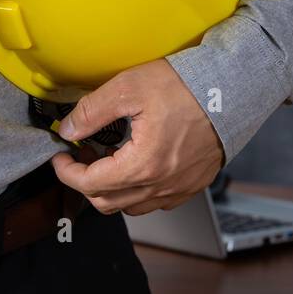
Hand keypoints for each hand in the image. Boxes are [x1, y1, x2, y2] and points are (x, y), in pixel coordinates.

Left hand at [50, 60, 223, 215]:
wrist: (232, 88)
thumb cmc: (187, 87)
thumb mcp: (129, 87)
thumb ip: (92, 112)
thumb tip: (69, 130)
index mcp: (142, 165)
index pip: (89, 184)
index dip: (66, 172)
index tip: (60, 158)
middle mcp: (161, 185)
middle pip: (106, 202)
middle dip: (86, 181)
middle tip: (82, 156)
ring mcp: (179, 188)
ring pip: (131, 207)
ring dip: (112, 189)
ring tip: (109, 160)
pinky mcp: (193, 184)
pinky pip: (156, 201)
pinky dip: (138, 191)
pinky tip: (137, 166)